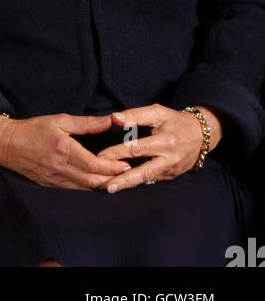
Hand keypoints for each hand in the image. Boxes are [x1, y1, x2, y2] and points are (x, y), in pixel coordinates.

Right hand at [0, 112, 131, 189]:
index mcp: (64, 150)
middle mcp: (61, 168)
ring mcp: (56, 180)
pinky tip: (98, 185)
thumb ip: (86, 123)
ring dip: (103, 186)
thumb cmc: (33, 129)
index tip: (126, 164)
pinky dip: (88, 189)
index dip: (112, 166)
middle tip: (129, 174)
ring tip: (118, 181)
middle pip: (93, 180)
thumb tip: (109, 121)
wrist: (7, 144)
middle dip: (112, 178)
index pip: (94, 164)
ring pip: (85, 189)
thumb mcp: (60, 120)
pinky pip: (75, 191)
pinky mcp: (52, 186)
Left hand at [97, 105, 221, 191]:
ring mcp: (171, 170)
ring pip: (147, 179)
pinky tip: (123, 185)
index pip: (137, 148)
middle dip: (123, 178)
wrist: (200, 135)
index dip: (118, 152)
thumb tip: (114, 118)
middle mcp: (169, 159)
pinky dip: (137, 182)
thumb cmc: (175, 121)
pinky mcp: (171, 176)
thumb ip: (135, 115)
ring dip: (128, 185)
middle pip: (143, 171)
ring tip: (110, 189)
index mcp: (165, 142)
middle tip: (105, 184)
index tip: (100, 155)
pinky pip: (152, 180)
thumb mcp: (158, 112)